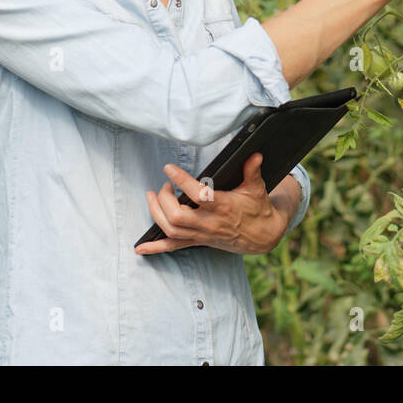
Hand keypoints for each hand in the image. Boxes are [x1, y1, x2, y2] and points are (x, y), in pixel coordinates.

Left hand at [135, 154, 287, 255]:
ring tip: (151, 197)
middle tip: (165, 185)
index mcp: (223, 206)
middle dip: (164, 199)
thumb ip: (253, 171)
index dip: (181, 181)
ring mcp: (202, 234)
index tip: (169, 168)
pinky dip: (155, 248)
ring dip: (156, 213)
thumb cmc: (257, 209)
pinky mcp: (198, 241)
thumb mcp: (257, 188)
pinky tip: (141, 248)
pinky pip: (173, 247)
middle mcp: (209, 223)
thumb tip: (255, 154)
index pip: (198, 195)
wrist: (262, 236)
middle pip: (177, 216)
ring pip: (171, 230)